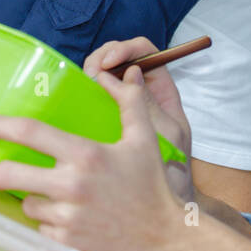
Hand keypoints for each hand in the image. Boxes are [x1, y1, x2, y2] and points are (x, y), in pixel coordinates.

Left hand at [0, 67, 192, 250]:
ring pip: (27, 204)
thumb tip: (125, 74)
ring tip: (54, 194)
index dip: (0, 126)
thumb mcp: (144, 140)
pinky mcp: (67, 240)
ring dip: (33, 198)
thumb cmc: (152, 187)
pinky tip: (68, 215)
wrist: (164, 238)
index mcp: (85, 154)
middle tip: (0, 170)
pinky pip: (41, 228)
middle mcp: (71, 184)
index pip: (31, 133)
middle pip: (10, 175)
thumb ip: (131, 103)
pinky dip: (49, 222)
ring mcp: (67, 216)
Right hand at [84, 37, 192, 162]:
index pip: (145, 52)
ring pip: (104, 72)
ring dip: (91, 71)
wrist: (162, 200)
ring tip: (83, 85)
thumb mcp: (165, 134)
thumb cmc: (172, 168)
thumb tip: (131, 71)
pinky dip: (83, 90)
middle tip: (89, 74)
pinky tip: (77, 98)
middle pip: (120, 56)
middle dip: (103, 57)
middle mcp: (141, 90)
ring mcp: (121, 102)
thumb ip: (149, 104)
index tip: (108, 64)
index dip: (126, 49)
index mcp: (161, 88)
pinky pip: (93, 95)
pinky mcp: (104, 117)